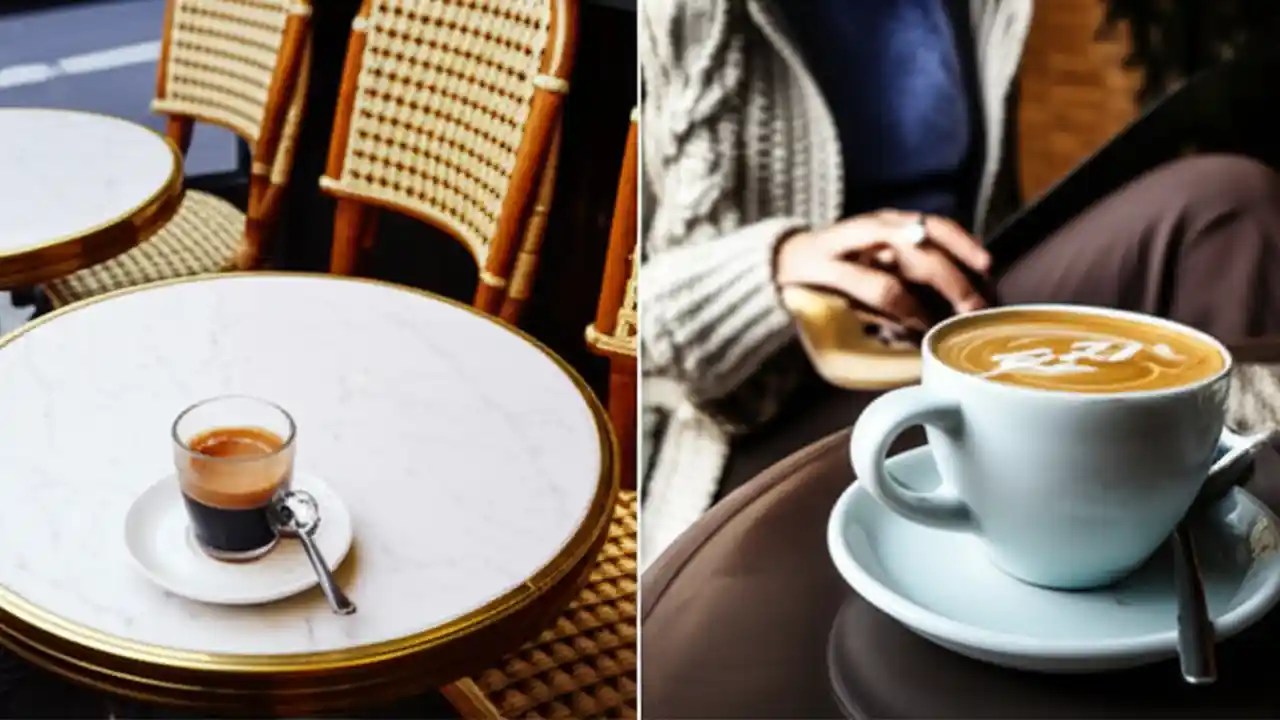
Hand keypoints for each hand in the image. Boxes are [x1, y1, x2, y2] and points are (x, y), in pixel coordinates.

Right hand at [774, 209, 991, 330]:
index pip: (936, 225)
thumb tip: (963, 290)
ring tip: (948, 319)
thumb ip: (912, 270)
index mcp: (889, 223)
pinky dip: (901, 305)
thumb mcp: (878, 262)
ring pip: (903, 261)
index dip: (963, 243)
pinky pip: (875, 284)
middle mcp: (873, 228)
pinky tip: (913, 322)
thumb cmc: (838, 267)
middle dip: (956, 277)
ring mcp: (853, 245)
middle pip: (926, 244)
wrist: (779, 265)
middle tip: (975, 307)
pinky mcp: (830, 268)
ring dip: (931, 291)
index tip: (988, 266)